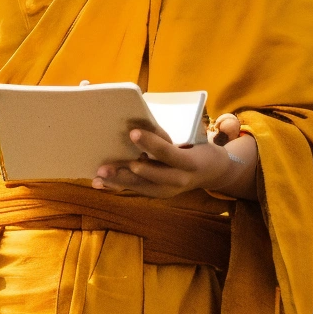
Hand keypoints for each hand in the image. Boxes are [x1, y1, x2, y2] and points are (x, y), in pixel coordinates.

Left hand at [93, 113, 257, 200]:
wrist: (213, 171)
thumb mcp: (192, 137)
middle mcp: (180, 180)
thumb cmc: (198, 146)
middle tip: (105, 165)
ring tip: (99, 175)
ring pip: (141, 187)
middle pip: (151, 176)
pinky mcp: (159, 194)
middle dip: (127, 170)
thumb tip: (140, 118)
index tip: (133, 132)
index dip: (151, 143)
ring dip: (118, 181)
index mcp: (190, 163)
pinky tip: (100, 184)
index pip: (168, 152)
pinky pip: (137, 191)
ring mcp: (169, 191)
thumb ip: (167, 135)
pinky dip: (118, 187)